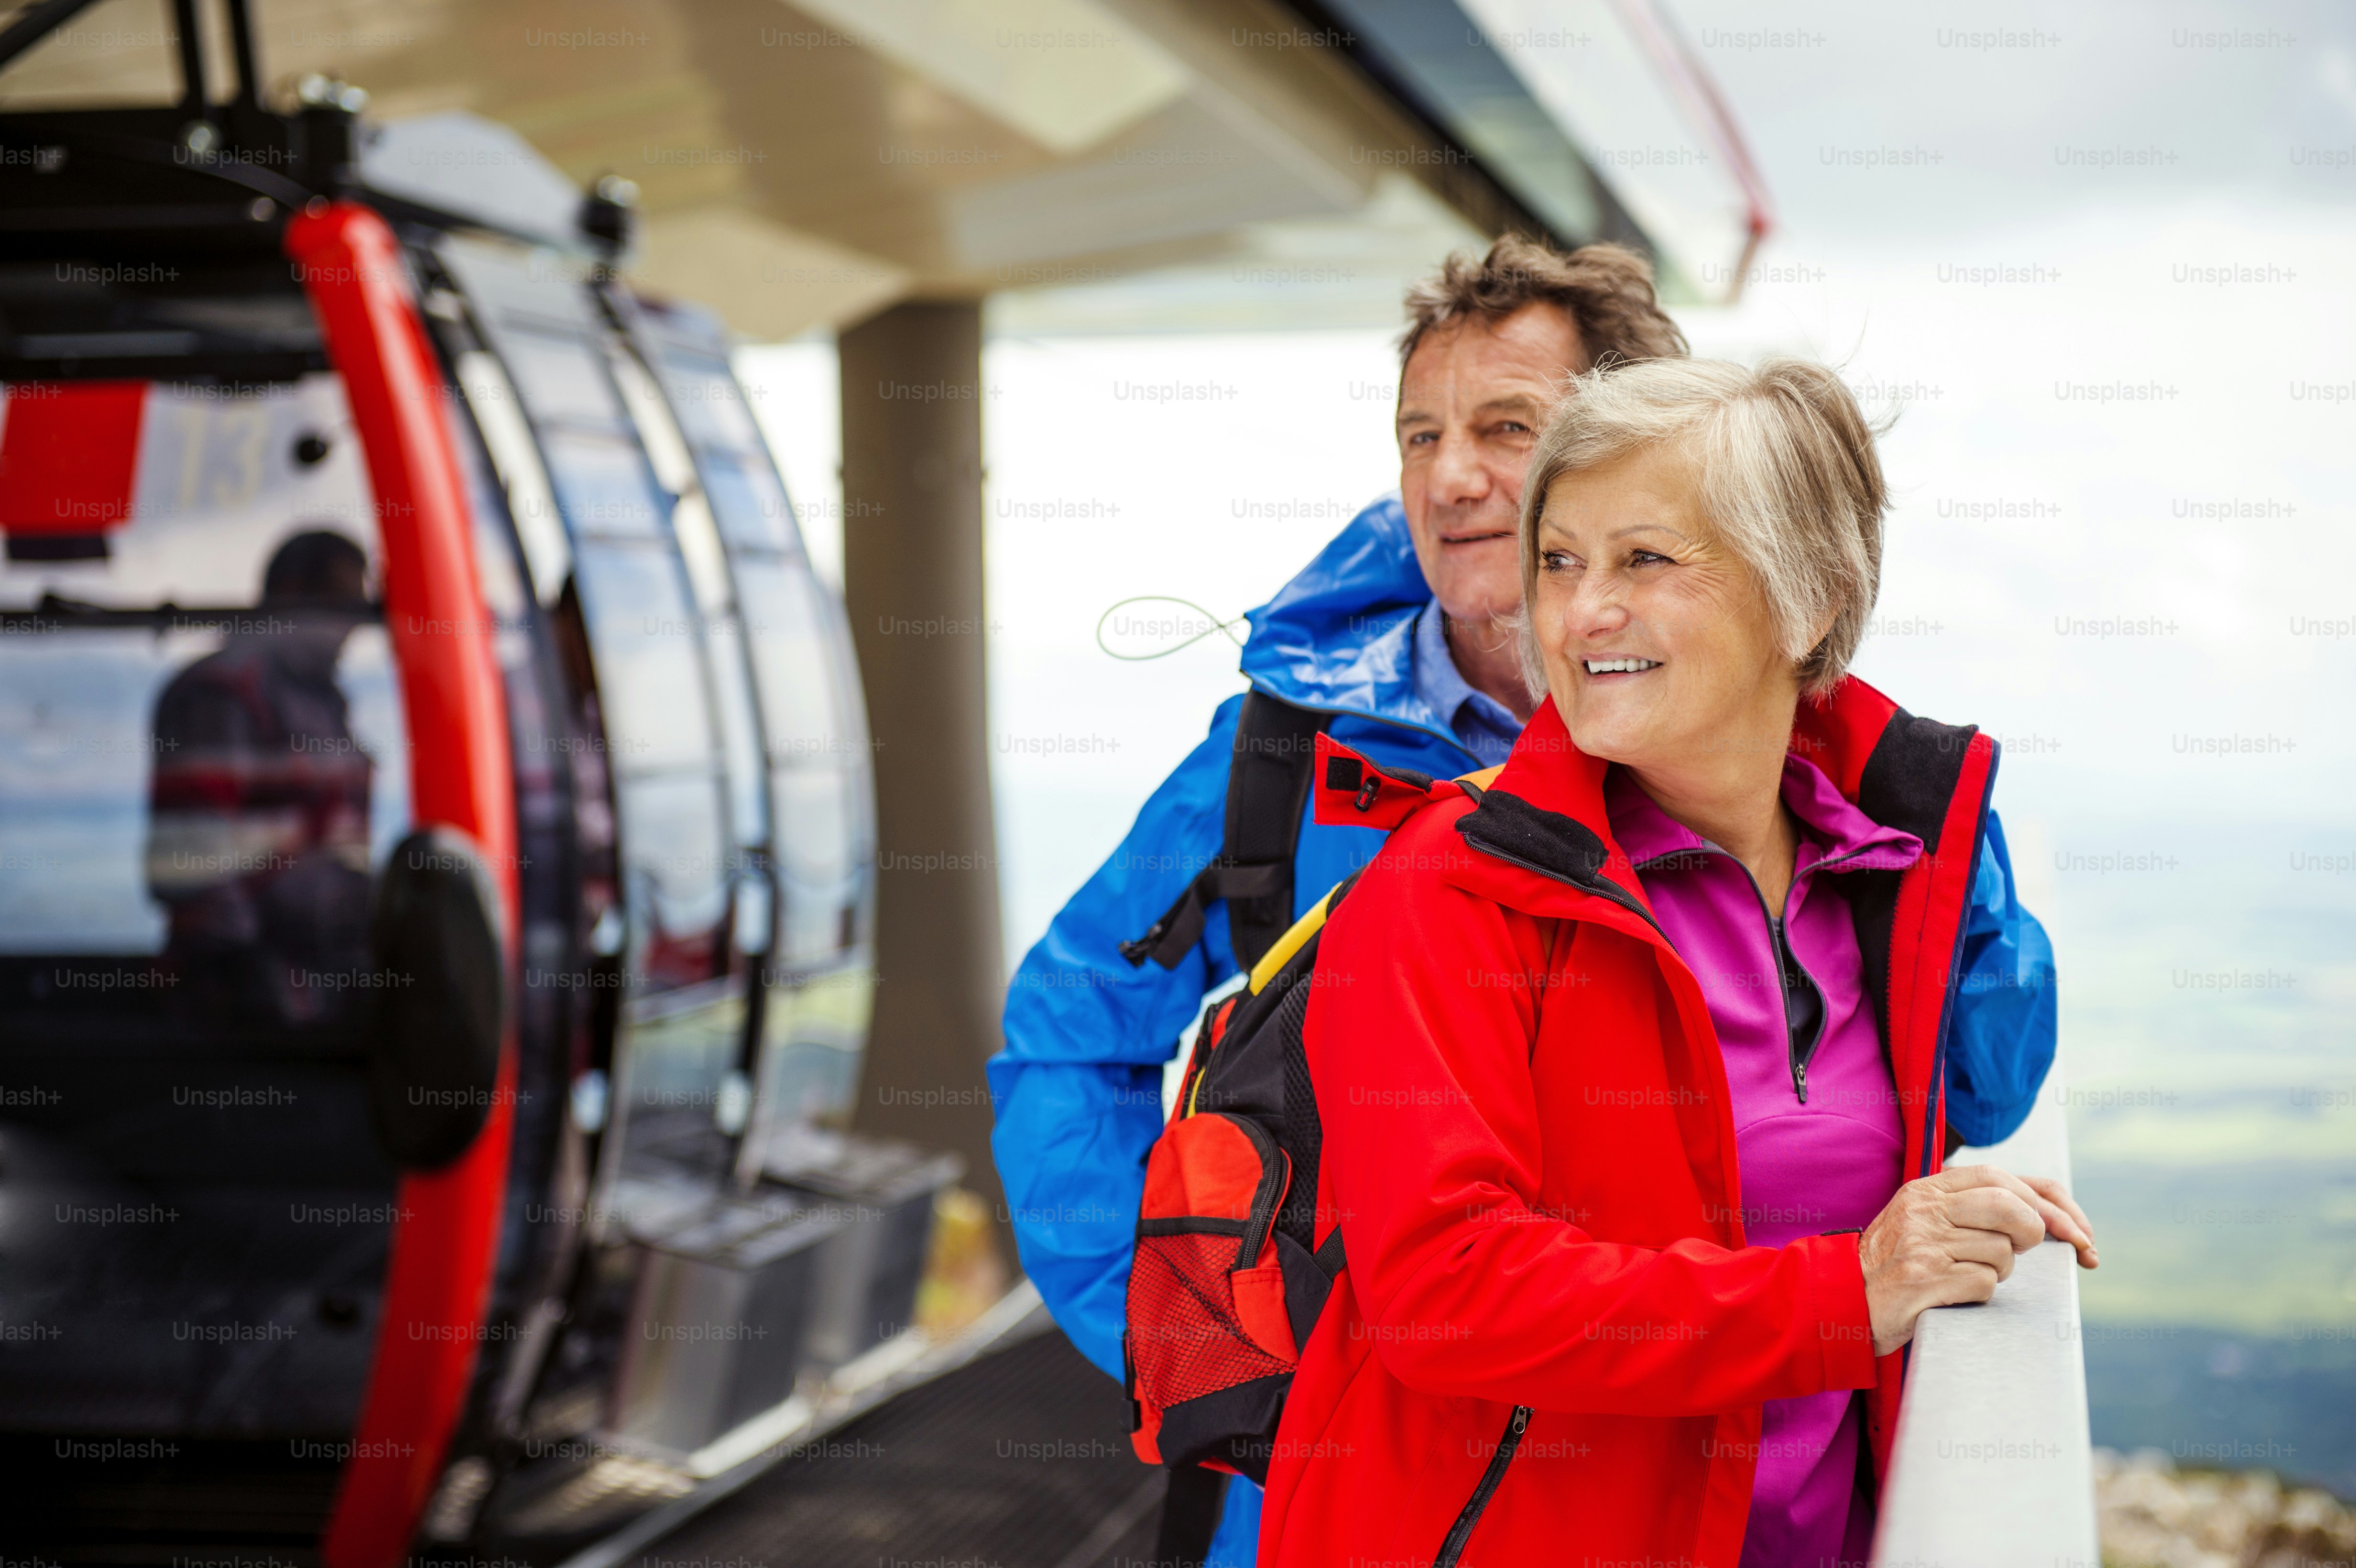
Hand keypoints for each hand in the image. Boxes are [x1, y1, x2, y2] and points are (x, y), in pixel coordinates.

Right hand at [1857, 1164, 2098, 1354]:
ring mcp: (1923, 1242)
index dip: (2052, 1203)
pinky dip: (1979, 1293)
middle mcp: (1925, 1208)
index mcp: (1928, 1187)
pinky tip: (1952, 1293)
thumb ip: (1971, 1206)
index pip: (2002, 1177)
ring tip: (1965, 1274)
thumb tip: (2045, 1212)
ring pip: (2000, 1251)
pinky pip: (1983, 1283)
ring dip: (1998, 1270)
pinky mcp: (1922, 1277)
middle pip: (2008, 1205)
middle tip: (2023, 1250)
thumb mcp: (1924, 1218)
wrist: (1842, 1297)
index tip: (2079, 1231)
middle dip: (2033, 1232)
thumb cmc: (1893, 1261)